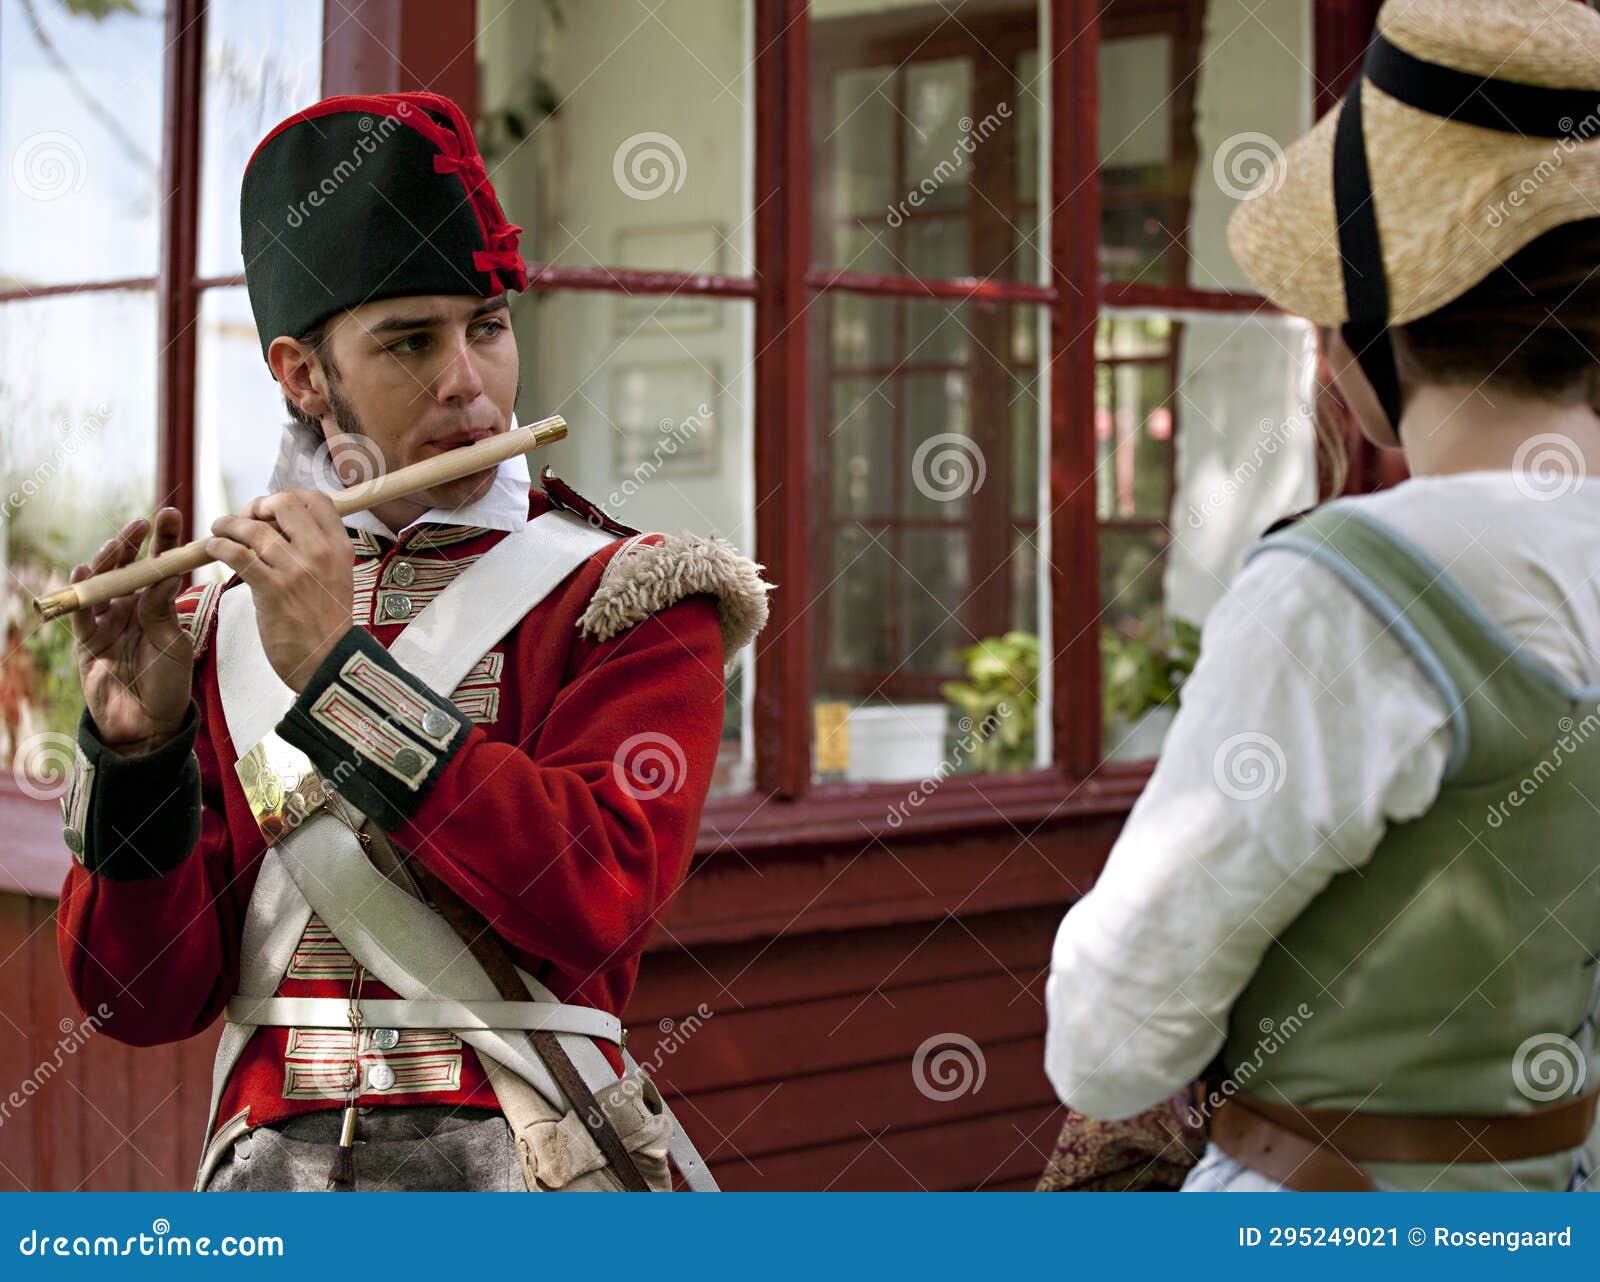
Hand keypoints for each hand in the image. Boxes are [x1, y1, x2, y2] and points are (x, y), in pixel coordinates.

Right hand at [70, 509, 193, 755]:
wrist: (148, 724)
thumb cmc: (169, 684)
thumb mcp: (173, 643)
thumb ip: (164, 610)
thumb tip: (165, 573)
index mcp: (157, 605)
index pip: (160, 565)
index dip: (164, 540)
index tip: (171, 514)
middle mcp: (130, 608)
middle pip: (127, 568)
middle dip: (132, 543)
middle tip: (143, 522)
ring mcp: (106, 622)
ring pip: (102, 584)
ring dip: (108, 562)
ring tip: (119, 543)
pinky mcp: (86, 641)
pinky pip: (81, 613)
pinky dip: (81, 592)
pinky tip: (84, 571)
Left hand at [207, 489, 353, 691]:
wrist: (328, 662)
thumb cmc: (327, 623)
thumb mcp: (338, 577)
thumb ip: (317, 550)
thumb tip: (282, 527)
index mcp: (340, 547)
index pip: (316, 499)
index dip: (288, 497)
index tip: (271, 510)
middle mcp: (321, 552)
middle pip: (283, 502)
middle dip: (257, 505)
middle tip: (245, 520)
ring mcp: (296, 570)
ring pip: (253, 527)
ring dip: (228, 524)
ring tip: (218, 530)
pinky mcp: (272, 590)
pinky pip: (237, 554)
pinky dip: (219, 546)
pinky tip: (213, 549)